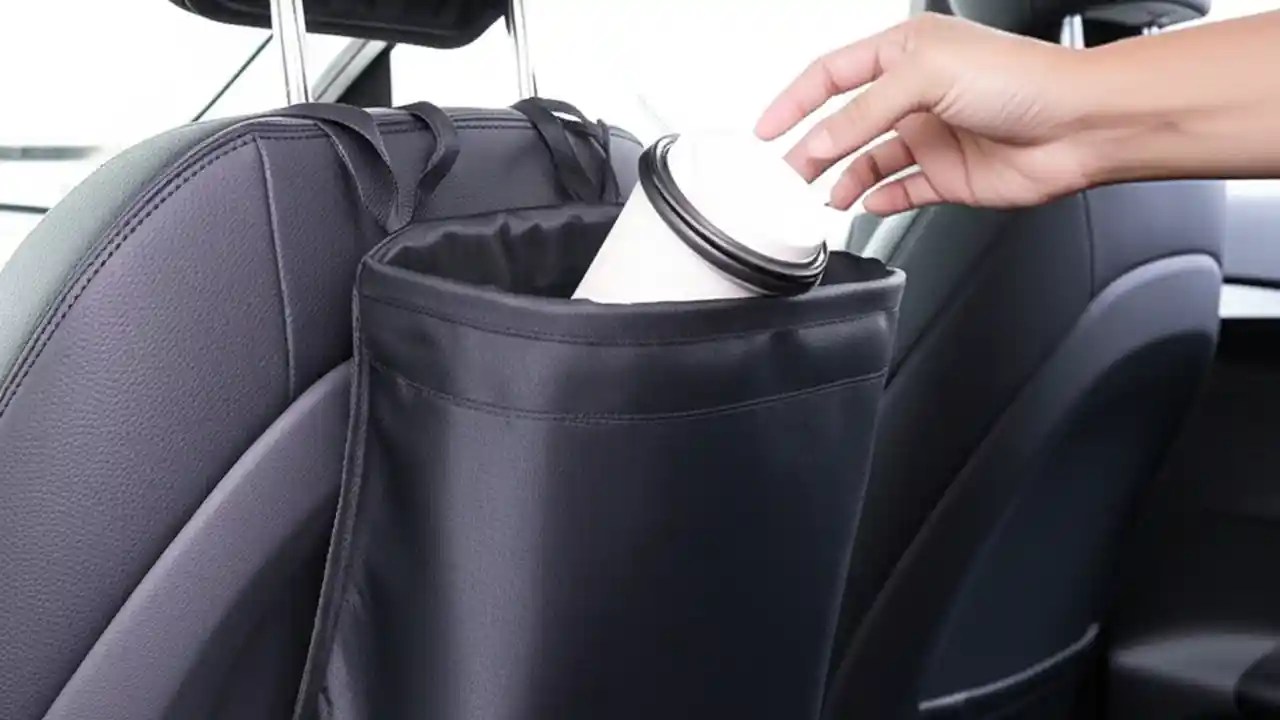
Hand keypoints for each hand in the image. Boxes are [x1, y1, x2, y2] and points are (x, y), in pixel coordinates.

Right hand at [756, 13, 1097, 214]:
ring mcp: (930, 136)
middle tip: (783, 174)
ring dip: (839, 178)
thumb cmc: (1023, 80)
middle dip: (810, 148)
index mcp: (907, 52)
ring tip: (816, 196)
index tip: (766, 130)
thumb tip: (817, 143)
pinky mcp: (946, 174)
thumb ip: (861, 114)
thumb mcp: (925, 77)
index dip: (794, 101)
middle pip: (843, 123)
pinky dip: (876, 200)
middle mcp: (915, 93)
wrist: (1080, 125)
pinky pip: (899, 191)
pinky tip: (863, 205)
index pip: (831, 75)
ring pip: (866, 161)